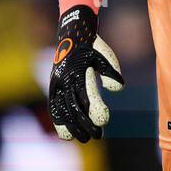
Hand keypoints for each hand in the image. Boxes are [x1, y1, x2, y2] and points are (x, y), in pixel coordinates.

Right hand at [49, 4, 123, 141]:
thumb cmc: (93, 47)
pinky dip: (59, 120)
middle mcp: (65, 78)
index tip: (103, 122)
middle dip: (84, 124)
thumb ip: (111, 72)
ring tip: (83, 139)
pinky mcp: (53, 86)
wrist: (72, 32)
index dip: (93, 110)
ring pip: (62, 109)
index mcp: (78, 71)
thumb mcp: (105, 56)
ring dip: (72, 126)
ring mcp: (57, 82)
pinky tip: (67, 134)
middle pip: (73, 107)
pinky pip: (54, 106)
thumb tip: (117, 89)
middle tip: (96, 136)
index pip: (84, 96)